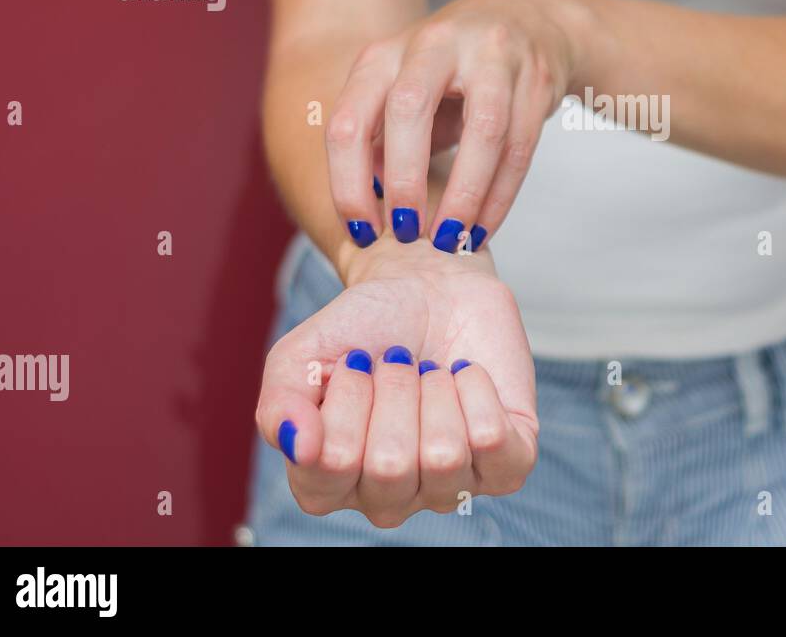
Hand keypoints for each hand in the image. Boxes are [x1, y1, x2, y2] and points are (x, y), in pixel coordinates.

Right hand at [254, 239, 538, 526]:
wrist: (429, 287)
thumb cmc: (365, 327)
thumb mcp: (302, 355)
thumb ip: (279, 404)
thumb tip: (302, 446)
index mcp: (330, 482)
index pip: (330, 466)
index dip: (344, 400)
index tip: (353, 364)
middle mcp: (389, 498)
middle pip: (389, 466)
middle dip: (394, 389)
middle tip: (399, 362)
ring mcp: (450, 487)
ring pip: (443, 456)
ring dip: (436, 390)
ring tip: (432, 370)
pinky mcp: (505, 462)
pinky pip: (493, 442)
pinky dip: (477, 391)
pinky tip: (466, 376)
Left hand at [325, 0, 587, 253]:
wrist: (534, 24)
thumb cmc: (454, 72)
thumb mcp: (406, 92)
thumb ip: (381, 140)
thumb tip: (363, 203)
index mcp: (387, 53)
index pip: (351, 119)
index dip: (348, 182)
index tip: (361, 230)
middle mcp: (436, 43)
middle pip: (409, 110)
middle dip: (405, 181)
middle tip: (408, 233)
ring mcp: (491, 55)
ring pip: (483, 132)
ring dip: (465, 195)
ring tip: (453, 239)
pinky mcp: (536, 77)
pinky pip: (520, 146)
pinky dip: (500, 195)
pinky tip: (484, 227)